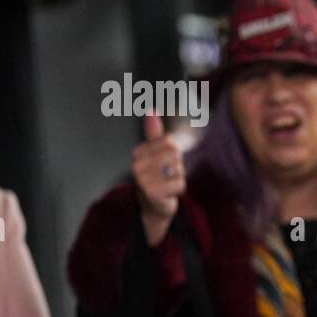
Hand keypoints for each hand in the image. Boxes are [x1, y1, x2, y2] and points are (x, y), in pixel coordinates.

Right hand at [131, 111, 184, 246]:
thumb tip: (151, 110)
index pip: (169, 142)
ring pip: (179, 170)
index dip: (174, 153)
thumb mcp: (154, 153)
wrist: (152, 206)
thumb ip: (153, 133)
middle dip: (178, 166)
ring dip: (179, 178)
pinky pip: (180, 184)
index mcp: (137, 153)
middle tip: (167, 175)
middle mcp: (136, 166)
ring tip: (167, 183)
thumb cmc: (155, 177)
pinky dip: (179, 189)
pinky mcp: (153, 193)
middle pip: (175, 155)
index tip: (164, 163)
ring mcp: (143, 180)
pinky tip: (169, 193)